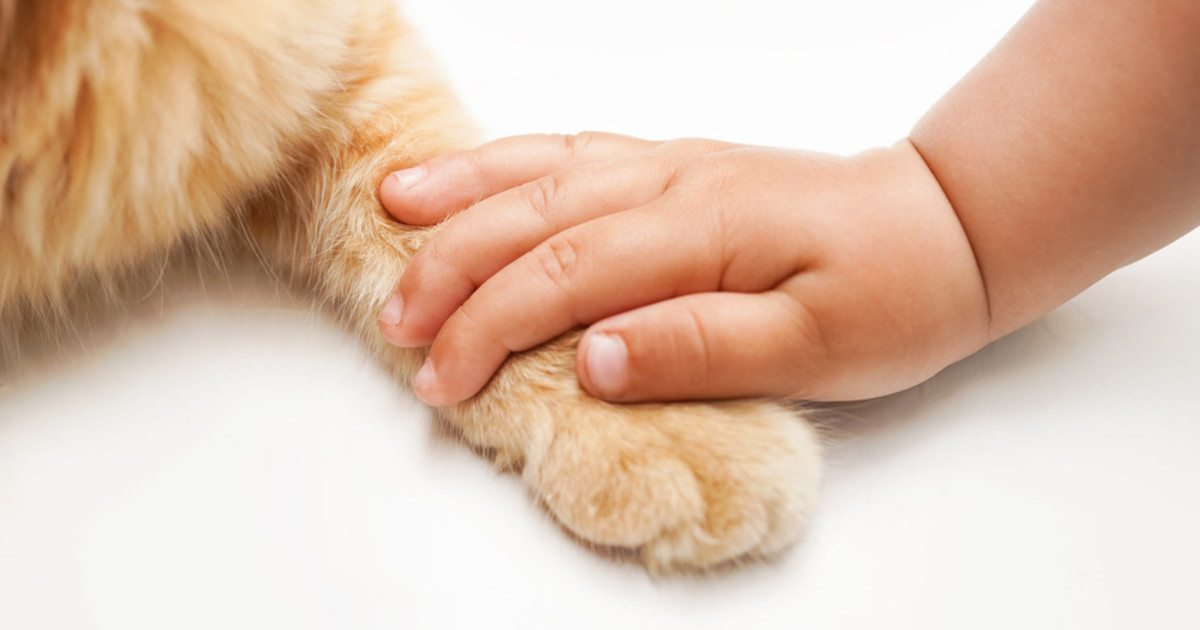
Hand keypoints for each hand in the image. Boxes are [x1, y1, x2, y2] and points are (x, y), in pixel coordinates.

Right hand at [377, 132, 989, 405]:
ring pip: (545, 167)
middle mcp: (674, 182)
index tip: (442, 380)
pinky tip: (476, 174)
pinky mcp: (675, 165)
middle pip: (535, 215)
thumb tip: (594, 360)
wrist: (940, 229)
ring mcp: (671, 164)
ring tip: (392, 210)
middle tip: (394, 323)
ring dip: (464, 194)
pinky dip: (512, 159)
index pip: (566, 274)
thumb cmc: (890, 294)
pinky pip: (576, 150)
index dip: (490, 327)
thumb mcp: (816, 349)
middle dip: (452, 268)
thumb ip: (703, 349)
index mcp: (704, 230)